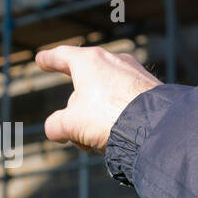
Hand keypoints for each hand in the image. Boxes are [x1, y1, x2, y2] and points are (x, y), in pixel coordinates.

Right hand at [35, 45, 161, 151]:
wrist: (155, 126)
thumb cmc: (109, 117)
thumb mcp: (71, 124)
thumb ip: (56, 125)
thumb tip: (55, 129)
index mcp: (89, 61)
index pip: (63, 56)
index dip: (49, 60)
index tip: (42, 60)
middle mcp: (113, 61)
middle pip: (84, 87)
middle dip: (78, 113)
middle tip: (77, 134)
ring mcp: (134, 73)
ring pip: (104, 98)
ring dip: (97, 121)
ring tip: (101, 141)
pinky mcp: (150, 89)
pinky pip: (124, 102)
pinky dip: (117, 119)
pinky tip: (120, 137)